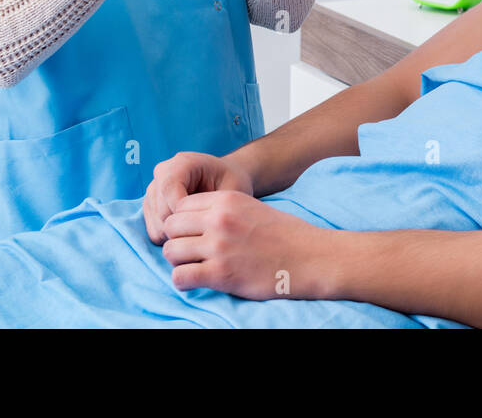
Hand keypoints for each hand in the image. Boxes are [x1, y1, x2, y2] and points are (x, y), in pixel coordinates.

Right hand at [144, 151, 255, 244]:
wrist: (225, 179)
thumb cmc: (231, 182)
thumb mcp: (230, 190)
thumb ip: (213, 205)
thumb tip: (196, 226)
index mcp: (182, 163)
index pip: (169, 190)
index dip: (184, 214)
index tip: (205, 224)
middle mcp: (162, 173)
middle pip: (161, 211)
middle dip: (183, 228)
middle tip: (205, 231)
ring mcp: (153, 190)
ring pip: (156, 225)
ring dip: (177, 234)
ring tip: (199, 229)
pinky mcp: (150, 206)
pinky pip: (153, 231)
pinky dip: (171, 237)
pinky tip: (189, 230)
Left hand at [161, 190, 328, 299]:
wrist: (310, 257)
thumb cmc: (284, 234)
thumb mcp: (251, 207)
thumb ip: (221, 209)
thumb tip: (192, 220)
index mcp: (227, 199)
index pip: (180, 205)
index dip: (182, 221)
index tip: (191, 233)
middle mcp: (219, 220)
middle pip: (171, 226)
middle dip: (177, 240)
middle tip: (190, 252)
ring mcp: (219, 247)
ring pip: (170, 251)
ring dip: (178, 261)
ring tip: (194, 267)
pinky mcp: (220, 274)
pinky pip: (180, 277)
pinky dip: (183, 282)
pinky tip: (196, 281)